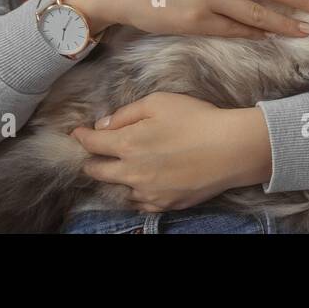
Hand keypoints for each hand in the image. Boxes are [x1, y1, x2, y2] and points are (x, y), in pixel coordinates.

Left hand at [69, 92, 272, 211]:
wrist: (231, 149)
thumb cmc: (196, 119)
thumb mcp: (159, 102)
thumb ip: (126, 113)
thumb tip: (104, 125)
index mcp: (127, 144)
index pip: (90, 144)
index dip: (80, 137)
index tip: (77, 133)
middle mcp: (131, 172)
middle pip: (96, 171)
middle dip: (91, 160)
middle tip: (96, 152)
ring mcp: (147, 192)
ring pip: (118, 188)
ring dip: (117, 177)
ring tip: (128, 166)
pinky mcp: (164, 204)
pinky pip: (140, 202)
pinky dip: (137, 192)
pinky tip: (146, 181)